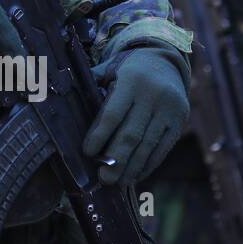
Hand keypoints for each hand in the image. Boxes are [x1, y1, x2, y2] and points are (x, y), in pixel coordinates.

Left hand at [82, 48, 188, 185]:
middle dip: (116, 159)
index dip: (100, 135)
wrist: (165, 62)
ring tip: (117, 181)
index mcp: (131, 81)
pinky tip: (136, 174)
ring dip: (132, 167)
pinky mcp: (179, 121)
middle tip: (103, 178)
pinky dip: (149, 164)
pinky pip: (163, 148)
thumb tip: (62, 92)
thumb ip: (92, 82)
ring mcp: (169, 110)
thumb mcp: (110, 68)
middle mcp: (153, 95)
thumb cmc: (128, 70)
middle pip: (132, 134)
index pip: (113, 113)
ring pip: (148, 144)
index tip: (88, 152)